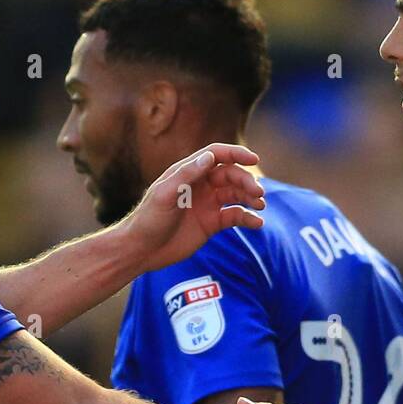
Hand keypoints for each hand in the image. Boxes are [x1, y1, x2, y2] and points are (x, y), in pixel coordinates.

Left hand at [120, 145, 263, 269]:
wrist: (142, 250)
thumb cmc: (148, 219)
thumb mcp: (164, 194)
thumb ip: (187, 174)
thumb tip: (210, 157)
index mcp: (188, 172)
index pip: (217, 155)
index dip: (236, 154)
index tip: (254, 159)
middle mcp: (200, 185)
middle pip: (230, 175)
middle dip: (246, 181)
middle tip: (258, 193)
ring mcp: (207, 204)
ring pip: (236, 194)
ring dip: (250, 197)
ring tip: (260, 205)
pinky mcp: (212, 223)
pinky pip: (234, 216)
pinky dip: (247, 218)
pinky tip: (257, 223)